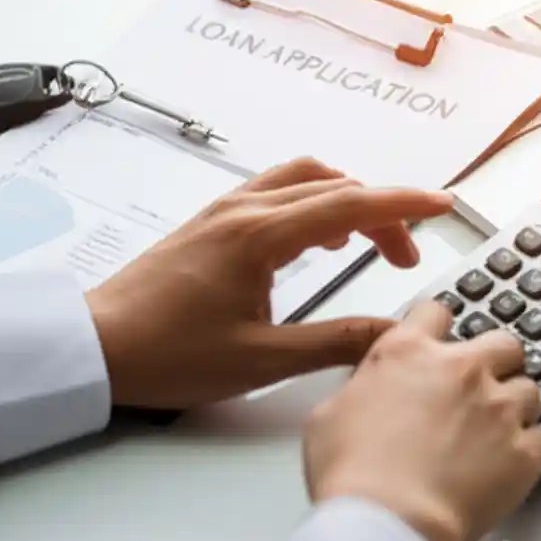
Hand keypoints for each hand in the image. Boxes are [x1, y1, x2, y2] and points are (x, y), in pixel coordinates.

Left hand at [85, 157, 454, 408]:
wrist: (96, 347)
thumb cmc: (168, 354)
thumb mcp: (262, 360)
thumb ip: (335, 342)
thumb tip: (393, 334)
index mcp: (260, 237)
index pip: (351, 204)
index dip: (404, 203)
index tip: (444, 204)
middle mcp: (244, 212)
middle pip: (334, 188)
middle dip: (382, 213)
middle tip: (407, 257)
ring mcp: (224, 213)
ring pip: (303, 181)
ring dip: (344, 201)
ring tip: (365, 245)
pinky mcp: (211, 225)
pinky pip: (275, 193)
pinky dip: (311, 204)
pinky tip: (315, 244)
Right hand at [301, 301, 540, 540]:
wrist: (387, 521)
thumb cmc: (352, 474)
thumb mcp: (331, 412)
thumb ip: (362, 386)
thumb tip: (368, 392)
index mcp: (409, 352)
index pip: (437, 312)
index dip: (438, 326)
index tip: (440, 340)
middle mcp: (461, 369)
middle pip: (501, 342)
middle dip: (494, 361)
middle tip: (478, 386)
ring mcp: (499, 408)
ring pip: (529, 388)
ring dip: (514, 406)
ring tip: (494, 431)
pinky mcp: (525, 450)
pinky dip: (530, 449)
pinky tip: (510, 462)